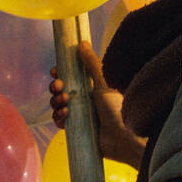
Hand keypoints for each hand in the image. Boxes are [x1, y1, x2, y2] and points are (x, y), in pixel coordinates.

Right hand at [49, 40, 145, 170]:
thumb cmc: (119, 108)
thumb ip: (91, 64)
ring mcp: (79, 116)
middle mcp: (84, 101)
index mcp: (91, 88)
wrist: (124, 138)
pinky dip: (58, 116)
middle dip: (56, 86)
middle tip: (59, 85)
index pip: (70, 78)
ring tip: (65, 100)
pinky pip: (59, 121)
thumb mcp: (104, 82)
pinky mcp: (76, 130)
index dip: (61, 74)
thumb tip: (82, 43)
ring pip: (57, 105)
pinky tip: (65, 113)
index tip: (56, 71)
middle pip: (61, 91)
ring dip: (56, 100)